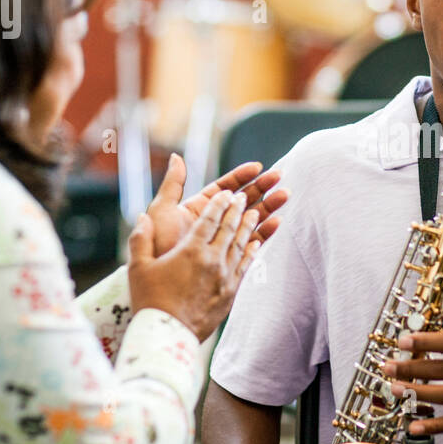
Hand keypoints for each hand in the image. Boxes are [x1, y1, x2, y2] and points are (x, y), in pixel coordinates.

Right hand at [125, 190, 258, 340]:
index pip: (209, 220)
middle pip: (229, 229)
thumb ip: (141, 239)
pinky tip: (256, 242)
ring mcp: (225, 277)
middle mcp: (212, 260)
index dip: (219, 204)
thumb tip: (142, 217)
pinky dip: (252, 251)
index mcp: (190, 251)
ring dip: (248, 226)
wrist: (168, 335)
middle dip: (237, 210)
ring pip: (241, 245)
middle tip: (244, 197)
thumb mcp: (138, 268)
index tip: (226, 193)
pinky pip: (245, 266)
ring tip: (256, 212)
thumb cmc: (150, 301)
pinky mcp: (231, 293)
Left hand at [147, 154, 288, 258]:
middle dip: (262, 188)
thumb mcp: (162, 211)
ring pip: (250, 220)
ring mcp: (223, 242)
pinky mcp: (230, 260)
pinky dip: (265, 233)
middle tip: (280, 176)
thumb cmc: (157, 247)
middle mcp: (213, 224)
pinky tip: (278, 222)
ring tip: (285, 195)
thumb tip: (177, 157)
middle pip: (242, 201)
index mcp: (199, 209)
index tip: (258, 167)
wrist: (160, 286)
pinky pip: (251, 244)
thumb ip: (172, 184)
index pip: (224, 188)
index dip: (242, 177)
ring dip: (268, 207)